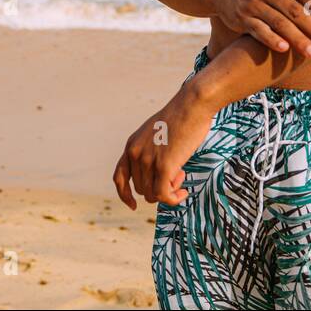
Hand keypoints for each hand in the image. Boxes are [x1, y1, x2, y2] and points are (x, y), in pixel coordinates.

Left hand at [112, 84, 214, 208]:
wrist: (192, 105)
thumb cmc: (181, 117)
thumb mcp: (157, 133)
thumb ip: (151, 151)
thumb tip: (158, 176)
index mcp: (131, 145)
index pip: (119, 177)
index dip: (124, 194)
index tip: (133, 204)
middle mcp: (135, 154)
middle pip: (141, 189)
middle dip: (159, 187)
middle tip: (178, 175)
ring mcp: (147, 161)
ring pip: (152, 194)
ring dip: (169, 191)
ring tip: (182, 175)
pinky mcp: (164, 166)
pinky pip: (163, 195)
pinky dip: (174, 199)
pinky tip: (185, 192)